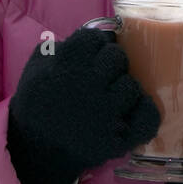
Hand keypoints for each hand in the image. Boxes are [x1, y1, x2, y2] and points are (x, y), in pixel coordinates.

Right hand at [7, 26, 160, 183]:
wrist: (35, 150)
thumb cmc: (38, 102)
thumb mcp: (37, 65)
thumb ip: (63, 45)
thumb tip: (97, 33)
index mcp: (65, 66)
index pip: (94, 39)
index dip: (93, 44)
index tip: (90, 54)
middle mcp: (88, 87)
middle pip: (117, 57)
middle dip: (110, 64)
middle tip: (101, 76)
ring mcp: (104, 114)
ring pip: (131, 86)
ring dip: (122, 90)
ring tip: (109, 98)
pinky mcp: (116, 139)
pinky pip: (148, 117)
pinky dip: (145, 112)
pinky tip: (132, 111)